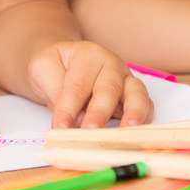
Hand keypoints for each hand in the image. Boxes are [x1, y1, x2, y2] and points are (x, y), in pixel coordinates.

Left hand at [29, 41, 152, 128]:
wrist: (62, 62)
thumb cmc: (54, 65)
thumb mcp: (43, 68)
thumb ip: (55, 90)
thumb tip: (74, 118)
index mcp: (89, 55)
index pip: (78, 84)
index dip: (69, 107)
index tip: (60, 127)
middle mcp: (113, 66)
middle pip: (109, 89)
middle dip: (99, 112)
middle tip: (90, 130)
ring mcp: (127, 81)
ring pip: (136, 95)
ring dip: (133, 113)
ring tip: (127, 130)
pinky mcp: (135, 99)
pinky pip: (146, 108)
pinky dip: (144, 120)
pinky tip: (135, 134)